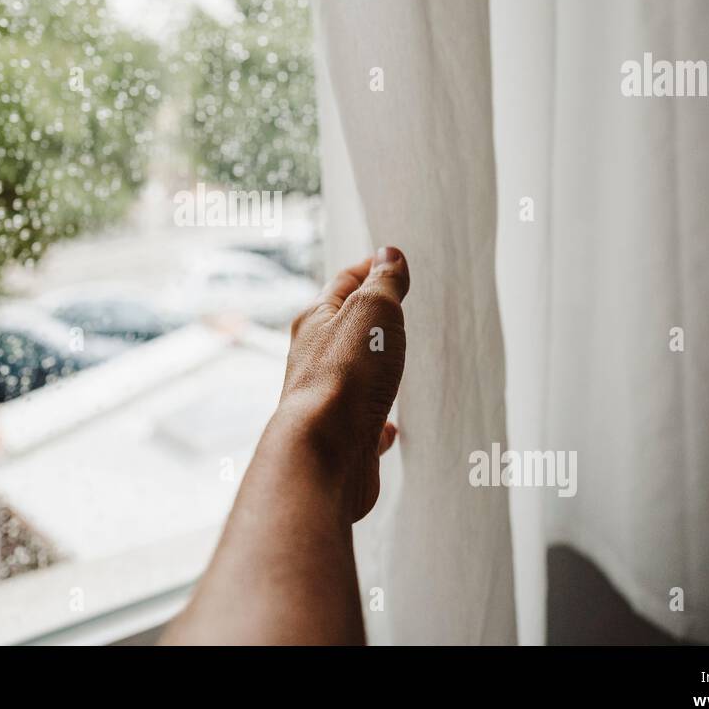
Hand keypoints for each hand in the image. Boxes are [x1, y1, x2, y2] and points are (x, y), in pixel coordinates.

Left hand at [268, 246, 409, 521]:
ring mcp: (327, 401)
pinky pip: (363, 426)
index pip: (342, 284)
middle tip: (394, 310)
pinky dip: (377, 423)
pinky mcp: (343, 440)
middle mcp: (314, 359)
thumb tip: (387, 254)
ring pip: (351, 378)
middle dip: (367, 320)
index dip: (367, 269)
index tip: (387, 262)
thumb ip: (383, 283)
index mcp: (316, 322)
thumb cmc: (346, 377)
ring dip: (370, 370)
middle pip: (342, 331)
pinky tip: (389, 430)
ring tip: (392, 364)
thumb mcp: (372, 311)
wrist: (324, 454)